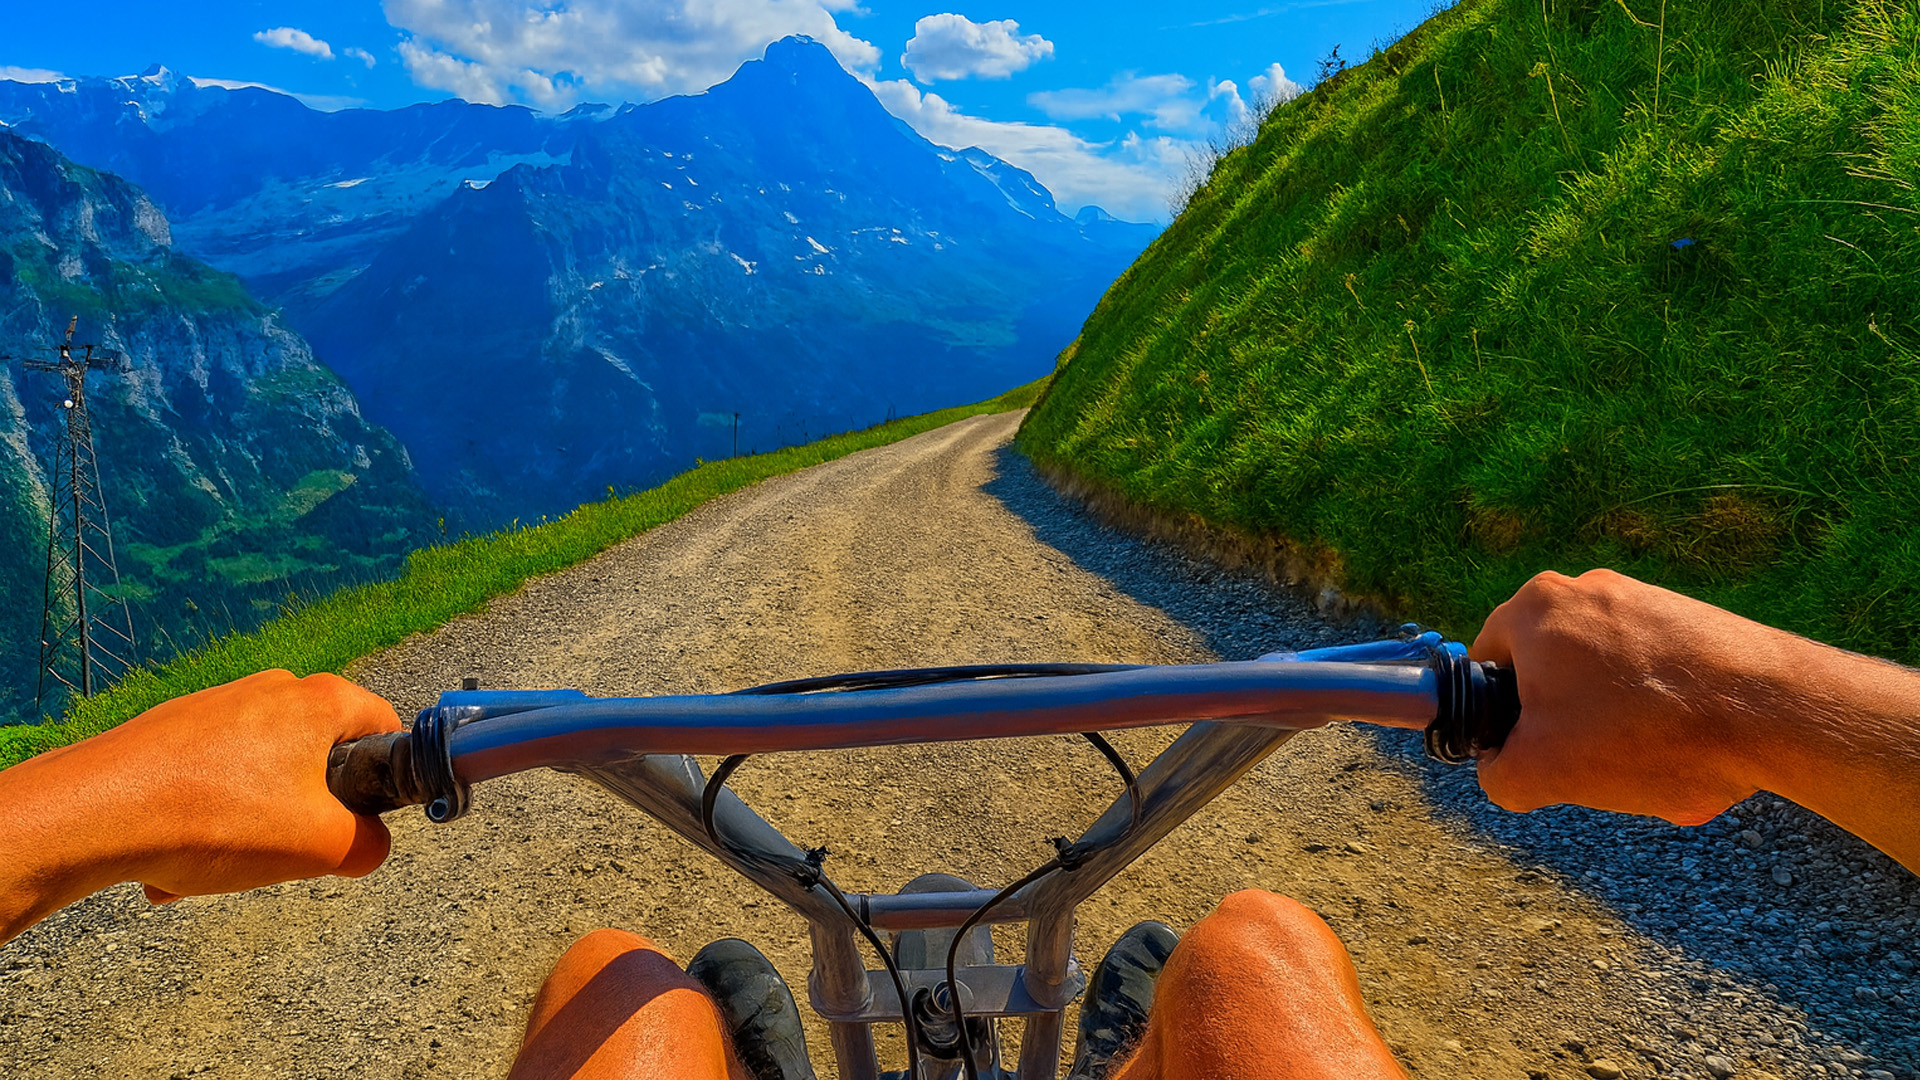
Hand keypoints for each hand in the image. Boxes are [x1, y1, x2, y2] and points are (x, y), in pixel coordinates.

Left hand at [110, 670, 401, 900]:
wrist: (94, 813)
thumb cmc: (214, 818)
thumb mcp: (322, 848)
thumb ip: (370, 846)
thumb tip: (369, 846)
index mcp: (319, 702)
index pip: (384, 727)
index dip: (385, 778)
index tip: (364, 819)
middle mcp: (271, 690)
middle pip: (318, 757)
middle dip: (307, 812)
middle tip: (287, 850)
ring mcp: (218, 705)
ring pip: (261, 775)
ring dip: (250, 826)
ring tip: (218, 864)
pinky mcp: (174, 729)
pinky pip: (213, 778)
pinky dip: (207, 820)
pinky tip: (177, 860)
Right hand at [1467, 569, 1785, 824]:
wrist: (1773, 712)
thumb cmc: (1646, 734)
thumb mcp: (1541, 772)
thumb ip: (1496, 773)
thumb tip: (1503, 766)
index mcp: (1534, 607)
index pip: (1485, 667)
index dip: (1501, 720)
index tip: (1537, 751)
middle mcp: (1585, 588)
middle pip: (1549, 674)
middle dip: (1567, 727)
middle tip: (1596, 764)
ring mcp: (1643, 599)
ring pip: (1603, 682)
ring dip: (1617, 730)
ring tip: (1650, 764)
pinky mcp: (1689, 618)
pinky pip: (1650, 676)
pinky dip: (1659, 718)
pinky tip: (1685, 751)